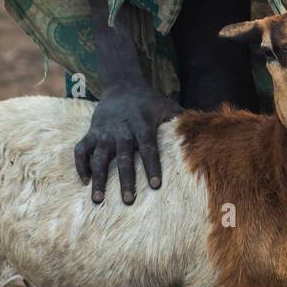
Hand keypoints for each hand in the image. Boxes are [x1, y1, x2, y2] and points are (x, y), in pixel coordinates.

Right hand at [74, 84, 183, 203]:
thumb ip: (181, 120)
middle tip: (128, 200)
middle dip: (125, 179)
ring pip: (99, 157)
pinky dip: (81, 165)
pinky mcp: (91, 132)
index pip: (148, 146)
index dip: (152, 165)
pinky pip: (82, 150)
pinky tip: (85, 181)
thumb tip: (205, 134)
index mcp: (142, 124)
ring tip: (98, 199)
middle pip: (123, 156)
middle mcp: (122, 129)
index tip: (155, 185)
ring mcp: (104, 132)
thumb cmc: (149, 102)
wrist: (121, 85)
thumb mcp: (167, 105)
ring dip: (98, 178)